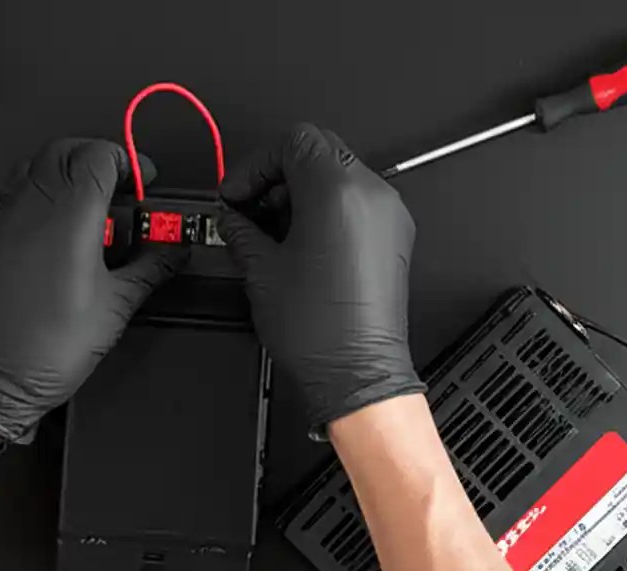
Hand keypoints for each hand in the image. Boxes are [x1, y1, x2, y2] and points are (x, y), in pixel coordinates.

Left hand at [0, 139, 184, 440]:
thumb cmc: (46, 348)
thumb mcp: (116, 307)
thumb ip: (150, 269)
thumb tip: (172, 254)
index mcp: (69, 213)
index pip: (100, 156)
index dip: (129, 163)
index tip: (144, 183)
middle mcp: (32, 204)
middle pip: (67, 149)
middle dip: (98, 159)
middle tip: (122, 189)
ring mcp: (4, 215)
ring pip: (36, 163)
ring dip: (66, 170)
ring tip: (90, 204)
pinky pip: (15, 189)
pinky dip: (39, 190)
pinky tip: (56, 226)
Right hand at [218, 123, 424, 436]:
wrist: (358, 374)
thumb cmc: (320, 330)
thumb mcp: (261, 269)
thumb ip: (241, 230)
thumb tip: (234, 218)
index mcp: (337, 191)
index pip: (294, 140)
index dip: (256, 163)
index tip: (238, 192)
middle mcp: (370, 195)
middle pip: (318, 151)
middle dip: (276, 176)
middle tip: (249, 208)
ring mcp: (387, 216)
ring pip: (338, 176)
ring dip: (300, 194)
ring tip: (271, 232)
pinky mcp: (392, 239)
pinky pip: (356, 203)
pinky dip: (325, 211)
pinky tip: (298, 245)